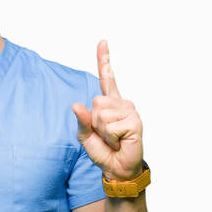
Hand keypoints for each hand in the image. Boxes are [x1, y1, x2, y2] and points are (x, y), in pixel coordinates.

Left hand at [71, 39, 144, 183]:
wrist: (118, 169)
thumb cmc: (104, 152)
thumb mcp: (86, 137)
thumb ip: (82, 121)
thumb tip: (76, 105)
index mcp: (110, 103)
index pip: (106, 78)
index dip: (104, 60)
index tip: (102, 42)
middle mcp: (122, 103)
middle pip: (96, 103)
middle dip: (95, 124)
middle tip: (106, 136)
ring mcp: (130, 111)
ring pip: (102, 115)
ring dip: (103, 132)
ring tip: (113, 139)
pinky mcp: (135, 122)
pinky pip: (111, 126)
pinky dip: (111, 138)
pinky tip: (120, 142)